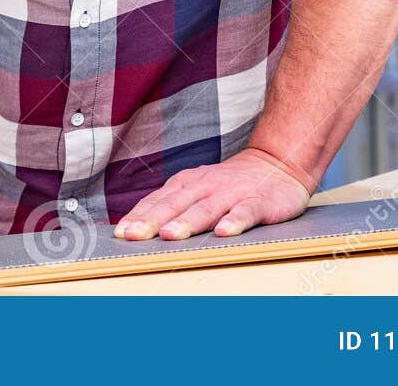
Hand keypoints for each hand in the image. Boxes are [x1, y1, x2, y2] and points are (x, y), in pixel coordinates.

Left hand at [114, 147, 312, 241]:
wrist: (276, 163)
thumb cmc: (230, 184)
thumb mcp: (198, 188)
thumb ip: (174, 205)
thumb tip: (139, 228)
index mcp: (188, 184)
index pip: (158, 200)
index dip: (139, 216)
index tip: (120, 232)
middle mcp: (206, 186)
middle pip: (175, 204)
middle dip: (152, 220)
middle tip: (134, 235)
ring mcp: (232, 193)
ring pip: (206, 208)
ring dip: (187, 222)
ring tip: (170, 235)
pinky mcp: (259, 201)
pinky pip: (246, 212)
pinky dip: (235, 221)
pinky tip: (224, 233)